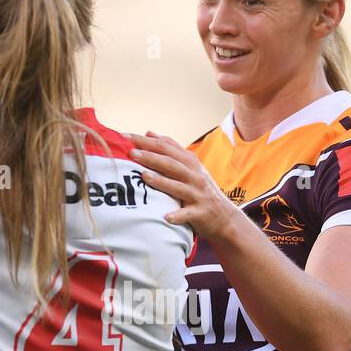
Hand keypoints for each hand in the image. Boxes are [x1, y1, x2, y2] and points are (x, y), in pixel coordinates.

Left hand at [125, 132, 240, 241]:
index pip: (166, 147)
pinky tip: (166, 217)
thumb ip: (171, 150)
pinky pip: (187, 214)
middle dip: (151, 157)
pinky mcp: (200, 213)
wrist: (224, 218)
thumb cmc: (201, 191)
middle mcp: (195, 176)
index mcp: (190, 163)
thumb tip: (149, 132)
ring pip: (178, 186)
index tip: (125, 136)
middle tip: (130, 153)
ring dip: (161, 181)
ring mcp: (198, 194)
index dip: (146, 141)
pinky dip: (177, 216)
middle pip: (171, 164)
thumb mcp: (189, 167)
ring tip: (144, 176)